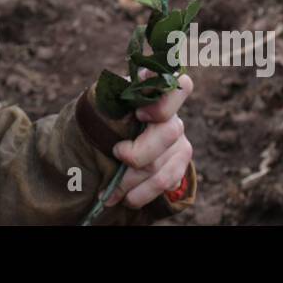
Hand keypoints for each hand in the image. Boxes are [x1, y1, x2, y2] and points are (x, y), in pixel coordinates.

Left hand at [103, 73, 193, 208]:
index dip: (163, 104)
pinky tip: (126, 196)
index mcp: (156, 92)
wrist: (106, 138)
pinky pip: (166, 184)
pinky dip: (142, 194)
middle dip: (137, 153)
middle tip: (116, 154)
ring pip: (162, 168)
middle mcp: (172, 115)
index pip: (180, 86)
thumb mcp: (102, 100)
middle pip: (167, 135)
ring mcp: (179, 141)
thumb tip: (111, 96)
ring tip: (112, 192)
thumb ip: (109, 95)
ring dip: (133, 183)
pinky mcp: (179, 163)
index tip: (140, 115)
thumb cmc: (104, 114)